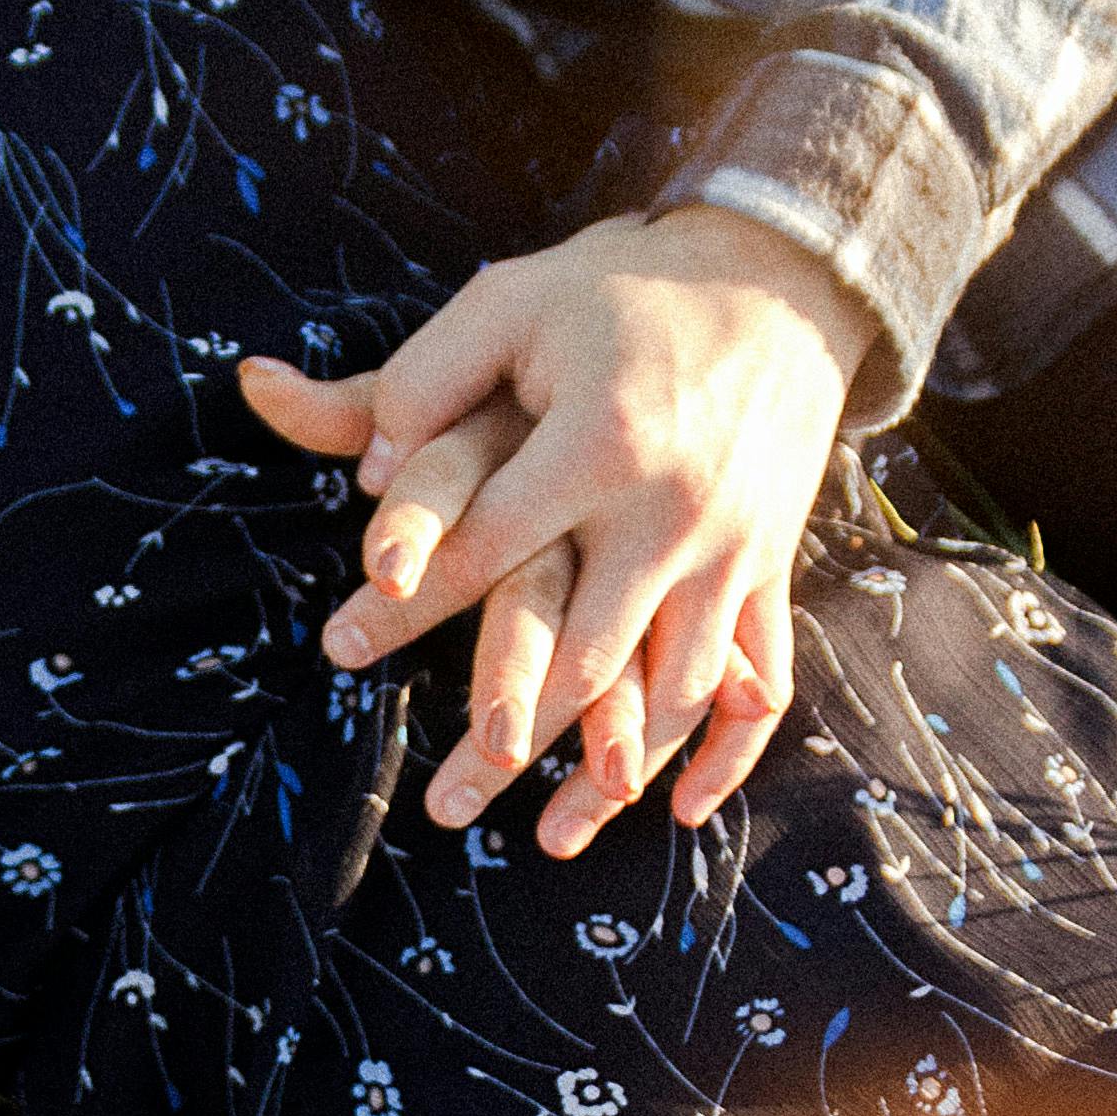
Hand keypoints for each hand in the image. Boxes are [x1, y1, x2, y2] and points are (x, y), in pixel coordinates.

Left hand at [239, 212, 864, 844]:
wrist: (780, 279)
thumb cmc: (623, 289)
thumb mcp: (514, 300)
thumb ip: (428, 378)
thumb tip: (368, 470)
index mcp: (598, 444)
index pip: (482, 545)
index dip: (404, 601)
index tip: (336, 651)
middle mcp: (669, 513)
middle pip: (580, 650)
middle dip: (508, 732)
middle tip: (443, 805)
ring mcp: (729, 550)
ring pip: (670, 690)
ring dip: (609, 771)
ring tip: (544, 837)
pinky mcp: (767, 567)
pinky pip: (758, 681)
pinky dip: (724, 754)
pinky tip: (674, 809)